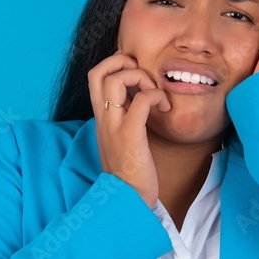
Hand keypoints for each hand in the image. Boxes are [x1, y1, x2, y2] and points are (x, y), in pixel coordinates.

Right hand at [87, 50, 170, 208]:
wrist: (127, 197)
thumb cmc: (129, 171)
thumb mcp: (121, 138)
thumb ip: (123, 118)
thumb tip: (138, 99)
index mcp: (101, 117)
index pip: (94, 77)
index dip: (114, 64)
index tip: (136, 74)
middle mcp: (103, 118)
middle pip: (97, 72)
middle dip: (121, 61)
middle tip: (142, 74)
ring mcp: (114, 125)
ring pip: (115, 80)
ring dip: (139, 77)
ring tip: (154, 92)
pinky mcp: (130, 135)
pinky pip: (140, 101)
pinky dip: (155, 96)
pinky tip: (164, 108)